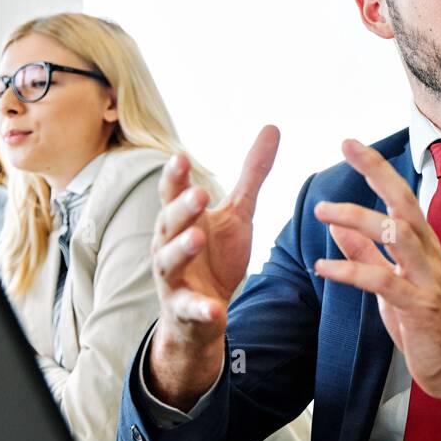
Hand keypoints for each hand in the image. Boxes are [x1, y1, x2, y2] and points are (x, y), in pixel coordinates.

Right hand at [147, 125, 278, 406]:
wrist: (204, 313)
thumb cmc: (215, 255)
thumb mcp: (238, 212)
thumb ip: (252, 174)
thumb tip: (272, 127)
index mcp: (182, 219)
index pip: (174, 193)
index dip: (176, 176)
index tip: (181, 157)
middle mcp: (170, 245)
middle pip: (169, 223)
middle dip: (182, 208)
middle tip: (199, 194)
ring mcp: (173, 278)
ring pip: (170, 260)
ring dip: (182, 248)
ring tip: (197, 237)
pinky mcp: (185, 309)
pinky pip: (190, 309)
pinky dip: (201, 308)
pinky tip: (215, 310)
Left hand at [312, 139, 440, 400]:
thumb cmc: (426, 327)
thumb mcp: (391, 284)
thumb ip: (367, 253)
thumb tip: (339, 228)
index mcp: (422, 246)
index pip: (400, 196)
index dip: (376, 168)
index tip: (351, 144)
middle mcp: (429, 255)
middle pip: (404, 203)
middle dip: (376, 172)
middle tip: (346, 148)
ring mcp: (427, 279)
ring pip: (397, 234)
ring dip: (359, 218)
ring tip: (323, 211)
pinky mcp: (419, 306)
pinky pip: (384, 281)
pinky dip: (351, 271)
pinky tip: (324, 267)